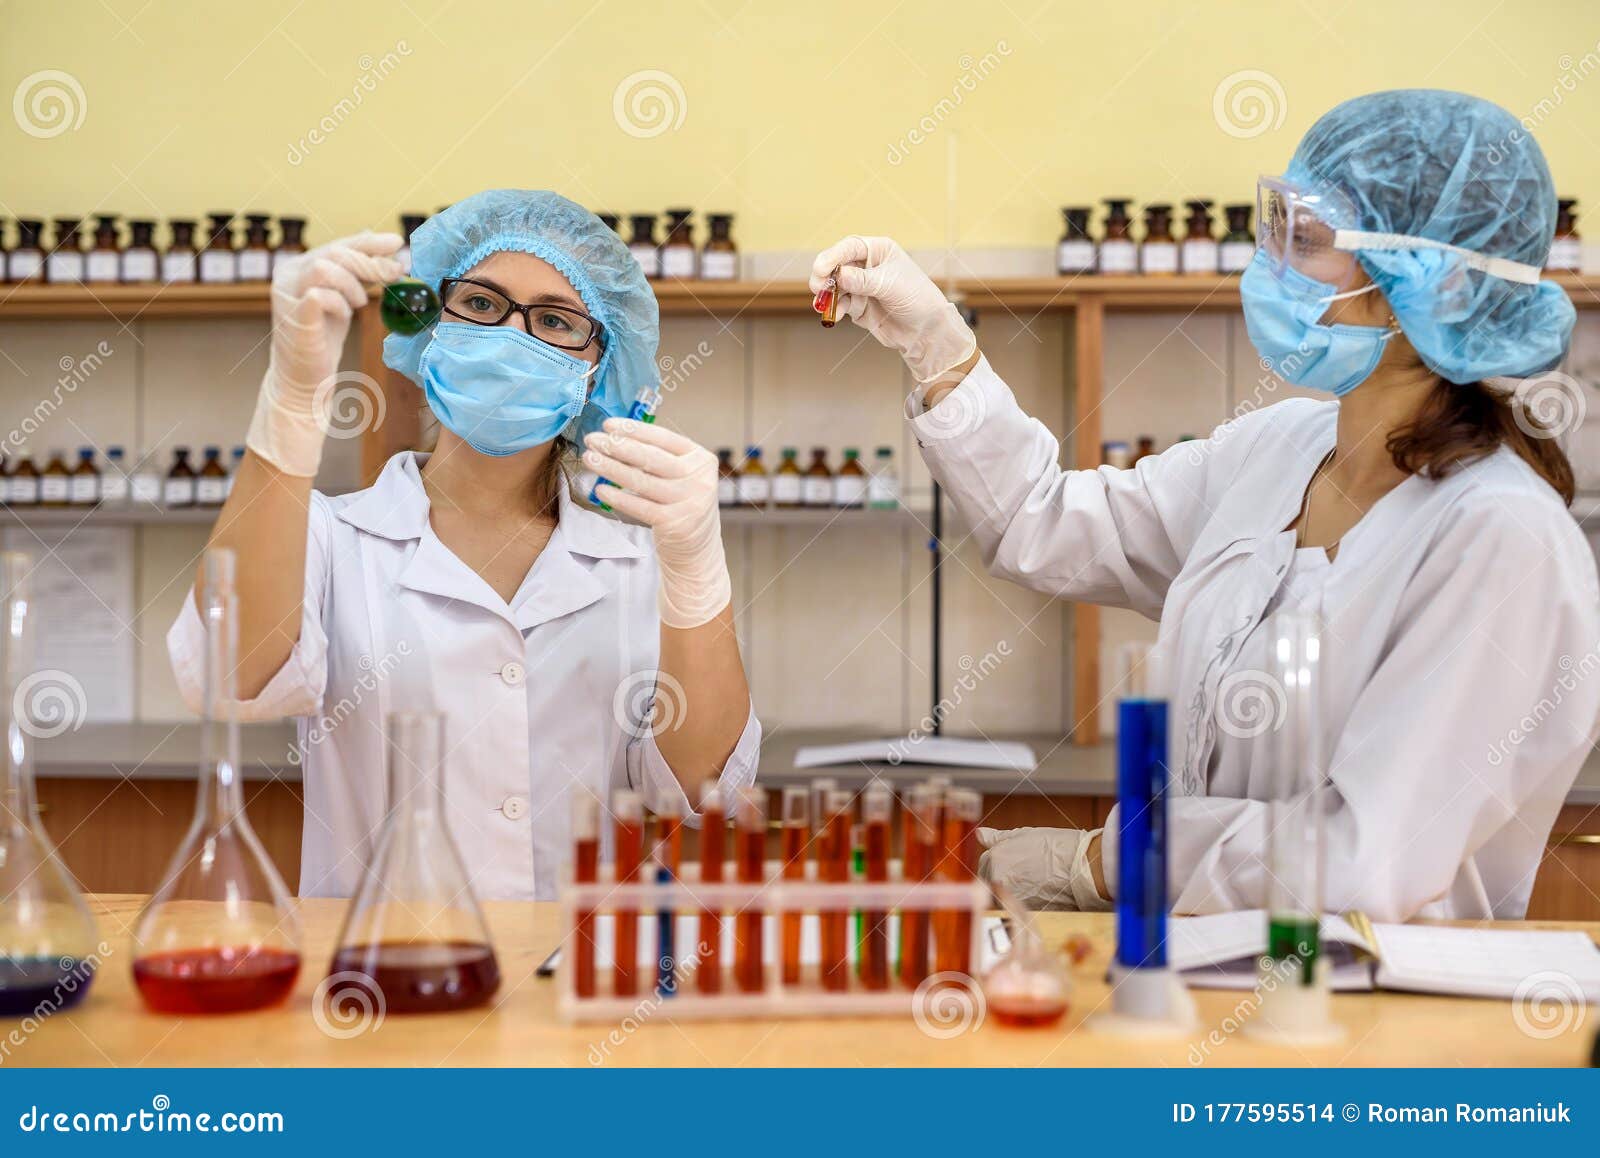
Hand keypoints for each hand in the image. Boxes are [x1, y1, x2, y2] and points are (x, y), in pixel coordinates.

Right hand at [246, 231, 404, 476]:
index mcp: (300, 265)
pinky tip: (345, 315)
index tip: (397, 243)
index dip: (369, 242)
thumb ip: (358, 274)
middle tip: (394, 274)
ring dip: (352, 284)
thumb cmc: (325, 336)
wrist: (305, 377)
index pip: (338, 244)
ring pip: (325, 267)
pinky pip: (320, 295)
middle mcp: (288, 275)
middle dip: (370, 263)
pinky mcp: (294, 317)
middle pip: (335, 253)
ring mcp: (288, 295)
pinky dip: (340, 304)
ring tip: (359, 304)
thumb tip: (387, 249)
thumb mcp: (344, 298)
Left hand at [582, 419, 730, 628]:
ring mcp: (689, 502)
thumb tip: (617, 437)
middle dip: (617, 446)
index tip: (608, 424)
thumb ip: (661, 458)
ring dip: (611, 468)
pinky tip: (599, 490)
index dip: (634, 429)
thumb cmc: (682, 505)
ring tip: (589, 459)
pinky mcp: (676, 524)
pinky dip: (617, 497)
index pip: (664, 438)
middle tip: (592, 439)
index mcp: (701, 459)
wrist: (698, 550)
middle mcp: (699, 479)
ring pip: (642, 481)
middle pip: (651, 458)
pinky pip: (639, 507)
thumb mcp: (682, 477)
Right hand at [809, 235, 976, 383]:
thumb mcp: (890, 285)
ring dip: (827, 294)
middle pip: (837, 265)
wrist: (925, 330)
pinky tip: (834, 315)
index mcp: (878, 251)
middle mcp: (867, 265)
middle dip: (825, 276)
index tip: (821, 268)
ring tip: (824, 304)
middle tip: (818, 288)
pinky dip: (834, 309)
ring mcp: (861, 286)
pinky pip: (840, 304)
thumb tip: (839, 276)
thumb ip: (863, 280)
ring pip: (835, 286)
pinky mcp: (857, 306)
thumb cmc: (916, 298)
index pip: (849, 247)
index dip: (832, 256)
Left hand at [977, 826, 1107, 910]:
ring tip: (1030, 882)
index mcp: (995, 858)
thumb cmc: (1054, 847)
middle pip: (988, 882)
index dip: (996, 863)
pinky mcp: (1024, 911)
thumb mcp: (1022, 835)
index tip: (1010, 863)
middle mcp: (998, 879)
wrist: (1081, 867)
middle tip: (1021, 873)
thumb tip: (979, 835)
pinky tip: (1036, 893)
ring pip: (1000, 897)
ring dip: (1010, 892)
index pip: (983, 864)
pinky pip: (1015, 908)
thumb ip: (996, 838)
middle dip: (999, 878)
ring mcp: (1010, 897)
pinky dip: (1023, 902)